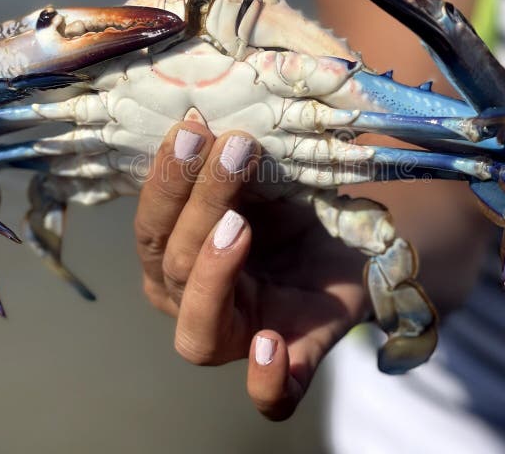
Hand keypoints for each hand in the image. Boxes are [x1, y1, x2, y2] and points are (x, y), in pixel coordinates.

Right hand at [134, 122, 369, 419]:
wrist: (352, 238)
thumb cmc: (290, 206)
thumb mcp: (262, 177)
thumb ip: (231, 160)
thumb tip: (205, 108)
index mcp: (174, 260)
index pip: (152, 230)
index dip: (165, 183)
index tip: (192, 129)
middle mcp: (191, 304)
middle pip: (175, 268)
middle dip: (200, 204)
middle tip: (235, 149)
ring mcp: (238, 340)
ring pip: (201, 329)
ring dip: (216, 272)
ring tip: (239, 225)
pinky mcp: (291, 364)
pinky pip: (270, 397)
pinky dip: (266, 381)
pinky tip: (270, 345)